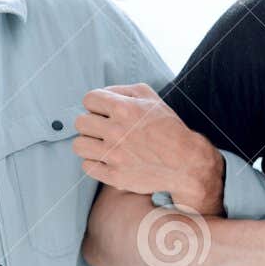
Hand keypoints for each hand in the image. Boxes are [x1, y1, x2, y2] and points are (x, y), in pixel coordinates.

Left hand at [72, 83, 223, 214]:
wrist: (186, 163)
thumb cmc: (168, 127)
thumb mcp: (151, 98)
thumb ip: (122, 90)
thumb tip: (100, 95)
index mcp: (124, 108)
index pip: (89, 99)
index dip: (96, 104)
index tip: (104, 112)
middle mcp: (117, 131)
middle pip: (80, 122)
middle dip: (91, 123)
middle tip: (103, 129)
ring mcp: (114, 155)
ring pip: (79, 145)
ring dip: (89, 143)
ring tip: (102, 145)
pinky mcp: (114, 175)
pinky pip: (86, 166)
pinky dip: (95, 163)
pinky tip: (108, 160)